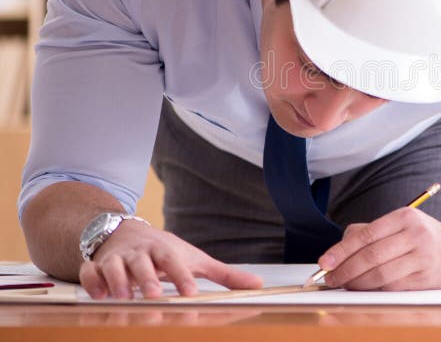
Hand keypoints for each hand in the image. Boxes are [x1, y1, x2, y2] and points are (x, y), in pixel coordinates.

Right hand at [78, 220, 262, 299]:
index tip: (191, 293)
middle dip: (148, 278)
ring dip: (119, 282)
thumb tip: (258, 285)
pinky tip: (99, 296)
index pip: (176, 261)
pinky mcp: (97, 267)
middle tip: (155, 295)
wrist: (127, 233)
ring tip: (125, 299)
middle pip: (144, 263)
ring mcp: (117, 259)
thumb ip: (224, 274)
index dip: (182, 276)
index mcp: (166, 250)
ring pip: (115, 267)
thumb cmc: (167, 252)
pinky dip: (93, 283)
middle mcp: (141, 253)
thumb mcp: (195, 259)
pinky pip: (90, 273)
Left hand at [317, 207, 440, 290]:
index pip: (366, 234)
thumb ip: (372, 232)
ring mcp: (422, 257)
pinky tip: (365, 289)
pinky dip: (374, 290)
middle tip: (330, 278)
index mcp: (405, 216)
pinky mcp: (426, 278)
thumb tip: (340, 250)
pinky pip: (392, 286)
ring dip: (357, 283)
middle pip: (370, 255)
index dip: (342, 250)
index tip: (325, 261)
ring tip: (345, 284)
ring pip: (380, 274)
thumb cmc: (427, 238)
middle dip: (345, 270)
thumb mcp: (403, 224)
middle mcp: (415, 234)